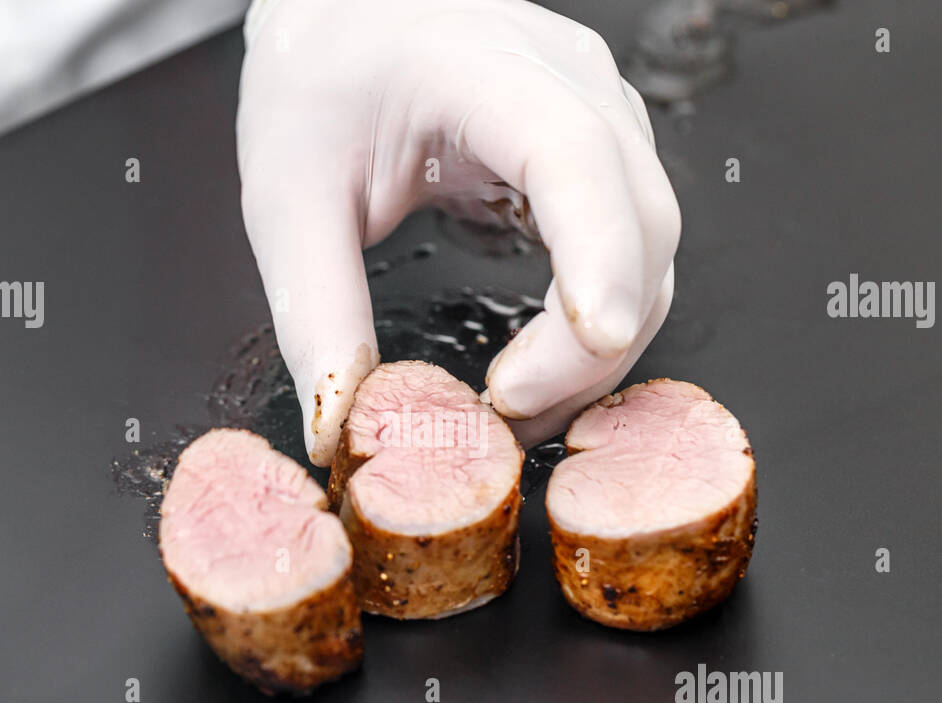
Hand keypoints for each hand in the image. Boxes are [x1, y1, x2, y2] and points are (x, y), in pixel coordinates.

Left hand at [237, 0, 679, 464]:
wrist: (341, 17)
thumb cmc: (318, 80)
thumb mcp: (289, 196)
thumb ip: (317, 310)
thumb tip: (340, 423)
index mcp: (482, 68)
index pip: (573, 155)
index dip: (599, 253)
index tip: (593, 340)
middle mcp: (570, 82)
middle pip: (638, 221)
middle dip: (590, 342)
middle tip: (507, 416)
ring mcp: (601, 113)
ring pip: (651, 247)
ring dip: (600, 346)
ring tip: (517, 407)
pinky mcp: (602, 153)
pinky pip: (632, 248)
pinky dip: (597, 321)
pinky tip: (543, 367)